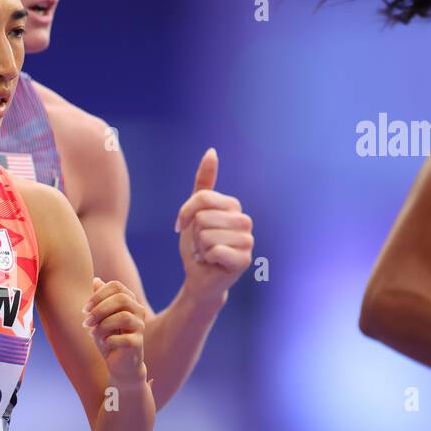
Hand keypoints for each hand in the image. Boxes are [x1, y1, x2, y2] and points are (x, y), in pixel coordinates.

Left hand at [82, 277, 147, 383]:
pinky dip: (109, 340)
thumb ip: (99, 299)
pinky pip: (124, 339)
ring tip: (93, 333)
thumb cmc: (108, 336)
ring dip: (103, 325)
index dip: (98, 294)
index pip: (116, 286)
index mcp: (129, 300)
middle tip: (86, 322)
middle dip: (99, 309)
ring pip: (123, 317)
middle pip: (121, 298)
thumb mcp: (100, 317)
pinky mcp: (138, 343)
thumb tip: (96, 280)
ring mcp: (140, 327)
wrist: (119, 363)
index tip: (85, 309)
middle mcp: (138, 311)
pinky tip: (103, 343)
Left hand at [175, 148, 254, 305]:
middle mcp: (245, 221)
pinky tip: (213, 264)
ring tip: (207, 254)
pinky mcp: (244, 260)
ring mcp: (247, 241)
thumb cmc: (197, 246)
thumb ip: (204, 184)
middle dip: (194, 235)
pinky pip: (215, 250)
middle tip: (201, 245)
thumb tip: (211, 151)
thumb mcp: (195, 212)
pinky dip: (207, 259)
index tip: (183, 226)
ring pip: (207, 235)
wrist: (200, 279)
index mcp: (234, 207)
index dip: (185, 214)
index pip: (202, 199)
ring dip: (200, 248)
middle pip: (203, 217)